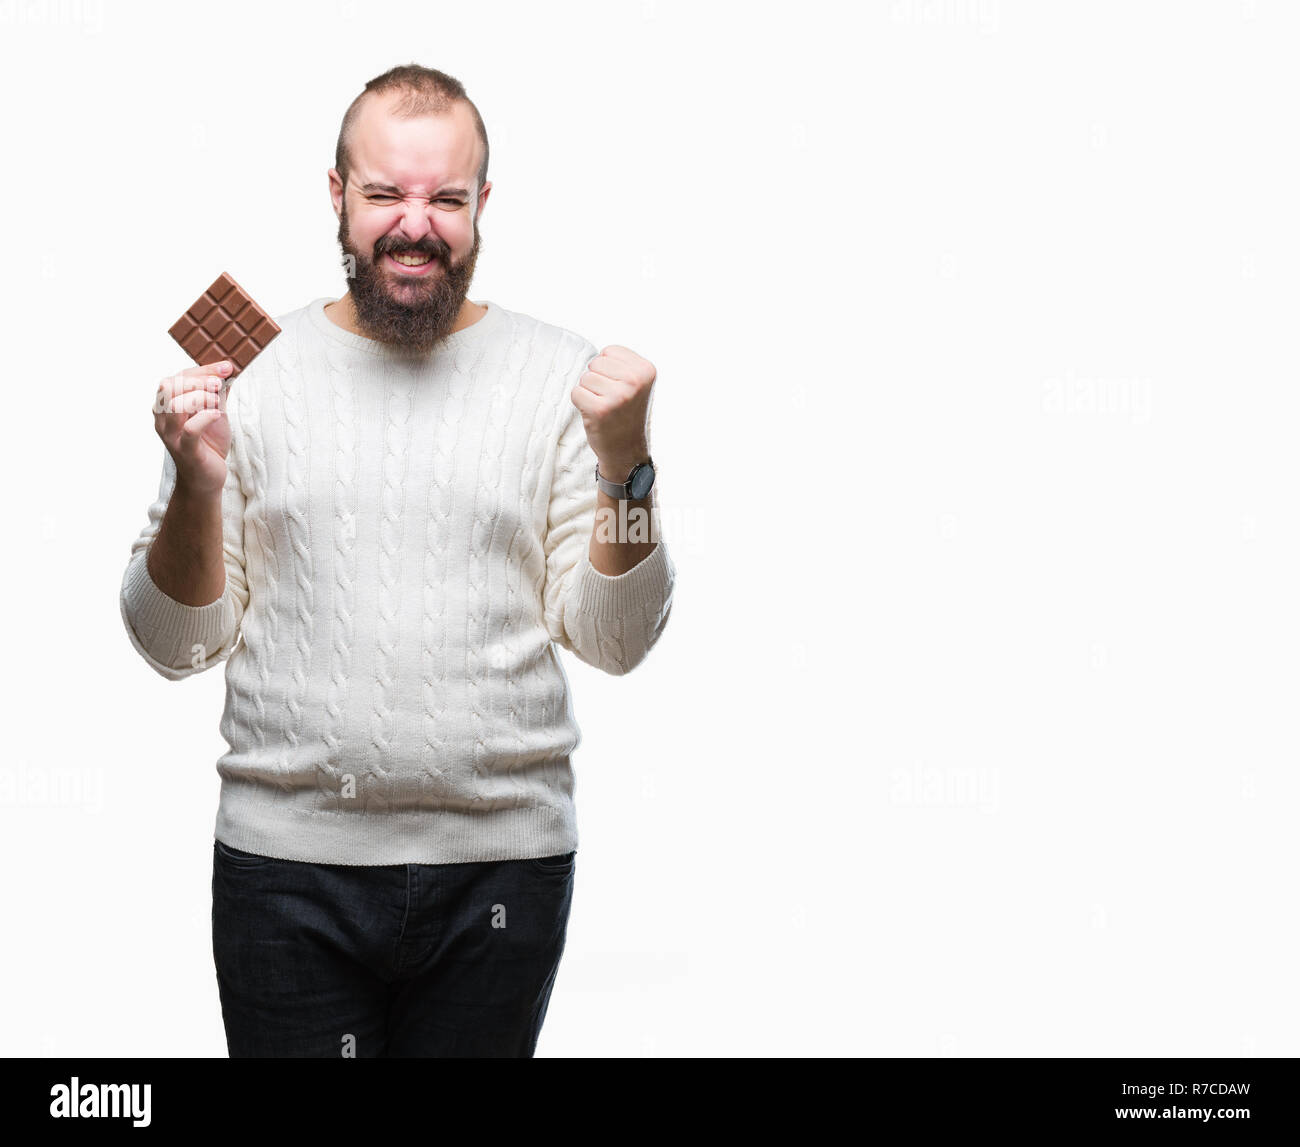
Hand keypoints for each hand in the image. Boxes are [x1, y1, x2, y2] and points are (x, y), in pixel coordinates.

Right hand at [153, 360, 233, 496]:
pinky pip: (190, 430)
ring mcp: (172, 435)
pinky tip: (217, 414)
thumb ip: (217, 393)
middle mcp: (163, 418)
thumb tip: (227, 370)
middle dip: (197, 380)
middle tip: (219, 382)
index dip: (203, 369)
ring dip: (198, 397)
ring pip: (174, 406)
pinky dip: (204, 417)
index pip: (178, 378)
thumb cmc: (208, 443)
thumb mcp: (215, 412)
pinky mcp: (185, 451)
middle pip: (170, 386)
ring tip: (217, 401)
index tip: (227, 366)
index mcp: (167, 405)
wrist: (206, 478)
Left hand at [569, 345, 653, 475]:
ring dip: (589, 392)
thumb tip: (595, 354)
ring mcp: (618, 396)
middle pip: (595, 363)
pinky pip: (576, 392)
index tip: (620, 388)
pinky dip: (580, 403)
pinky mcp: (600, 410)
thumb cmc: (626, 411)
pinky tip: (595, 414)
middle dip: (597, 380)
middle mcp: (635, 381)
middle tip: (611, 400)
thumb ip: (621, 363)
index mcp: (646, 370)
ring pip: (585, 378)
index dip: (608, 369)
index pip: (609, 351)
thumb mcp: (636, 383)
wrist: (626, 449)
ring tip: (604, 407)